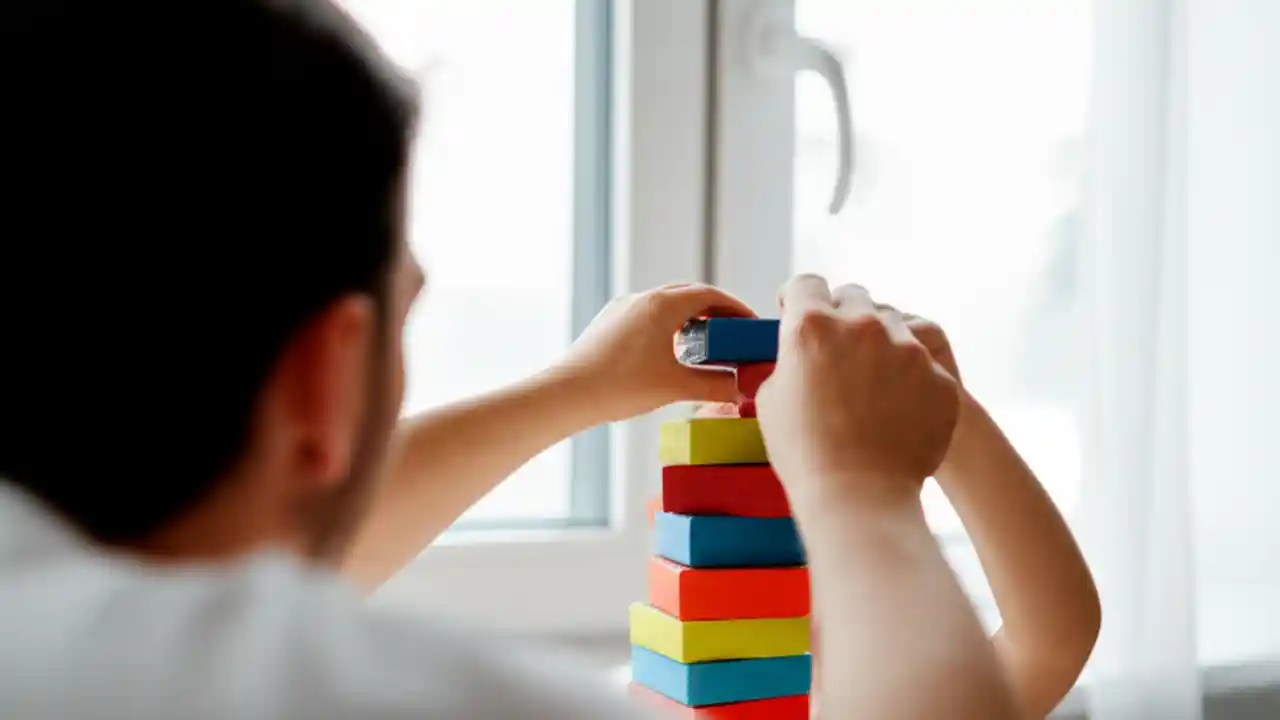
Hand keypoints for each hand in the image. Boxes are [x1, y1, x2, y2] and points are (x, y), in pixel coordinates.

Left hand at [558, 283, 754, 420]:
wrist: (567, 394)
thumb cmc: (620, 386)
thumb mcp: (675, 387)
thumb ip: (713, 385)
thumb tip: (739, 388)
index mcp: (662, 305)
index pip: (710, 295)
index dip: (735, 308)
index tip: (750, 324)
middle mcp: (641, 298)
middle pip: (688, 294)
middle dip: (715, 310)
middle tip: (733, 332)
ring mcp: (622, 308)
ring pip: (665, 304)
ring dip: (690, 318)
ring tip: (705, 342)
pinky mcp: (608, 323)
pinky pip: (646, 315)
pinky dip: (667, 325)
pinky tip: (669, 351)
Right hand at [755, 275, 959, 510]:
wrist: (859, 495)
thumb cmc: (804, 452)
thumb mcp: (771, 397)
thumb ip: (788, 360)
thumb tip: (798, 352)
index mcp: (812, 326)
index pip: (806, 284)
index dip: (801, 299)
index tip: (801, 314)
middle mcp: (862, 325)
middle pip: (854, 297)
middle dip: (844, 317)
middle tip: (839, 351)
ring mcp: (907, 348)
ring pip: (894, 325)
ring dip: (881, 344)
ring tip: (872, 385)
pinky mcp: (939, 374)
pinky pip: (923, 361)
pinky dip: (910, 377)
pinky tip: (897, 408)